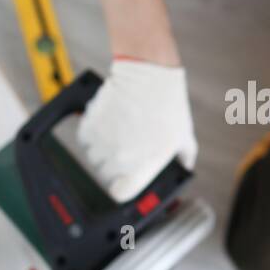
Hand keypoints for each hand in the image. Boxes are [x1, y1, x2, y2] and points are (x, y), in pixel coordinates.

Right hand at [77, 57, 197, 201]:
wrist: (148, 75)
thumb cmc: (169, 106)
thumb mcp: (183, 136)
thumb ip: (185, 158)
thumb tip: (185, 169)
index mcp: (142, 167)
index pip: (120, 194)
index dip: (122, 188)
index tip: (125, 180)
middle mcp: (119, 159)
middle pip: (106, 174)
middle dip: (115, 163)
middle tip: (128, 146)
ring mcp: (102, 142)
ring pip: (93, 155)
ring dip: (102, 148)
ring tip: (119, 131)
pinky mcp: (89, 124)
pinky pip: (84, 137)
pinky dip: (92, 132)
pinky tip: (108, 121)